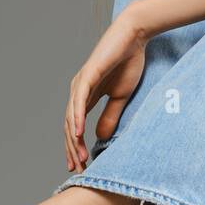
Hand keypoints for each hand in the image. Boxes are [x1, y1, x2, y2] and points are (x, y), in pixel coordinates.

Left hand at [64, 5, 148, 172]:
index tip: (81, 164)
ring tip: (77, 157)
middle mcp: (78, 90)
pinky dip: (78, 118)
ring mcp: (80, 82)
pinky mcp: (87, 75)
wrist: (134, 37)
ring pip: (72, 116)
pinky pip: (79, 101)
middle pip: (70, 125)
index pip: (76, 125)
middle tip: (76, 168)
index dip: (76, 146)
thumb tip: (99, 137)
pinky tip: (78, 133)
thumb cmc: (128, 62)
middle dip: (72, 148)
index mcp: (85, 95)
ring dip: (73, 139)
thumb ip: (110, 115)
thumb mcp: (120, 96)